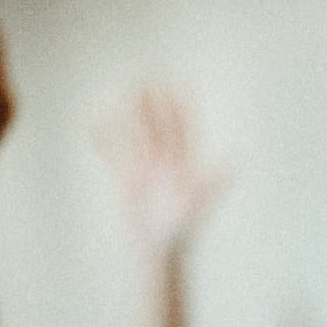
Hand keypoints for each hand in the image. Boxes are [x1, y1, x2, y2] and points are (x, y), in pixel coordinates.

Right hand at [95, 85, 226, 256]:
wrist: (160, 247)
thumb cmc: (181, 229)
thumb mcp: (196, 204)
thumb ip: (212, 183)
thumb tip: (233, 163)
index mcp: (182, 166)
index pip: (182, 131)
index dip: (181, 110)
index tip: (179, 86)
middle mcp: (165, 163)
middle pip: (158, 128)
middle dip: (153, 105)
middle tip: (146, 79)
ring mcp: (146, 168)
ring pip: (138, 135)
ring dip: (133, 116)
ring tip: (128, 93)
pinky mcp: (128, 178)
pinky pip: (114, 155)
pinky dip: (105, 142)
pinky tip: (93, 127)